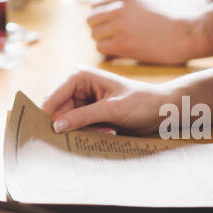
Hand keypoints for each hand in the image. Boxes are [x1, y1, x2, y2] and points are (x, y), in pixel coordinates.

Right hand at [41, 64, 171, 134]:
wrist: (161, 109)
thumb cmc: (141, 102)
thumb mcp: (112, 109)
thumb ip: (83, 117)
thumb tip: (56, 126)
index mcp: (78, 76)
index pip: (53, 99)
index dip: (51, 117)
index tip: (51, 136)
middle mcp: (76, 87)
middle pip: (58, 113)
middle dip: (73, 126)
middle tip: (98, 130)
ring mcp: (82, 101)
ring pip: (67, 123)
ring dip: (84, 131)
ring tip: (108, 129)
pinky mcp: (88, 113)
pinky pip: (78, 127)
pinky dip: (90, 133)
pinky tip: (108, 130)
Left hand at [88, 0, 212, 62]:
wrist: (187, 32)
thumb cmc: (173, 17)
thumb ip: (127, 3)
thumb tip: (109, 10)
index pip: (96, 5)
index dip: (101, 17)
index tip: (109, 25)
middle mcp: (119, 9)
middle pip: (90, 20)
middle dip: (98, 28)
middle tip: (110, 36)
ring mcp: (120, 27)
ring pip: (95, 35)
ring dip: (103, 41)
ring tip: (117, 44)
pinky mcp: (123, 44)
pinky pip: (101, 48)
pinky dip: (108, 51)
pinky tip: (120, 51)